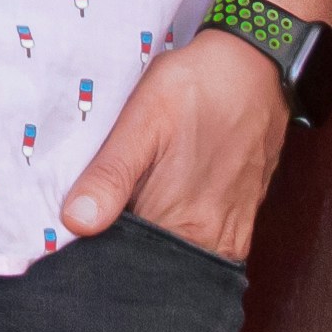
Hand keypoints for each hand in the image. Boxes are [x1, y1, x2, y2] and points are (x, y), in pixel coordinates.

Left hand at [60, 31, 286, 263]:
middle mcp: (210, 240)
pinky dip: (179, 236)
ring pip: (179, 258)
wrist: (255, 65)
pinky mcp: (242, 222)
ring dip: (153, 243)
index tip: (79, 238)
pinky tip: (162, 206)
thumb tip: (76, 223)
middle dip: (125, 250)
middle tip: (102, 217)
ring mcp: (230, 235)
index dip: (101, 254)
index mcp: (182, 221)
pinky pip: (203, 247)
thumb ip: (111, 173)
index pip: (128, 263)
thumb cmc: (196, 85)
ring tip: (131, 208)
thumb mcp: (144, 118)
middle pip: (155, 265)